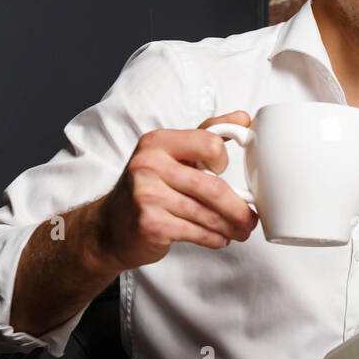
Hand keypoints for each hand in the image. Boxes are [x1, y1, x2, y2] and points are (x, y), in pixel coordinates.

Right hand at [89, 110, 259, 271]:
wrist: (109, 227)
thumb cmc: (147, 187)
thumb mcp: (170, 153)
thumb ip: (205, 135)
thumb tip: (243, 118)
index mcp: (158, 142)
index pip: (209, 143)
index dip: (223, 159)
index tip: (225, 171)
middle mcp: (149, 165)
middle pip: (212, 187)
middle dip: (238, 208)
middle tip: (250, 219)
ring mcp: (147, 196)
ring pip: (207, 214)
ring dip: (230, 226)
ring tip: (240, 231)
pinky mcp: (150, 224)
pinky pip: (196, 232)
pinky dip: (214, 238)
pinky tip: (220, 239)